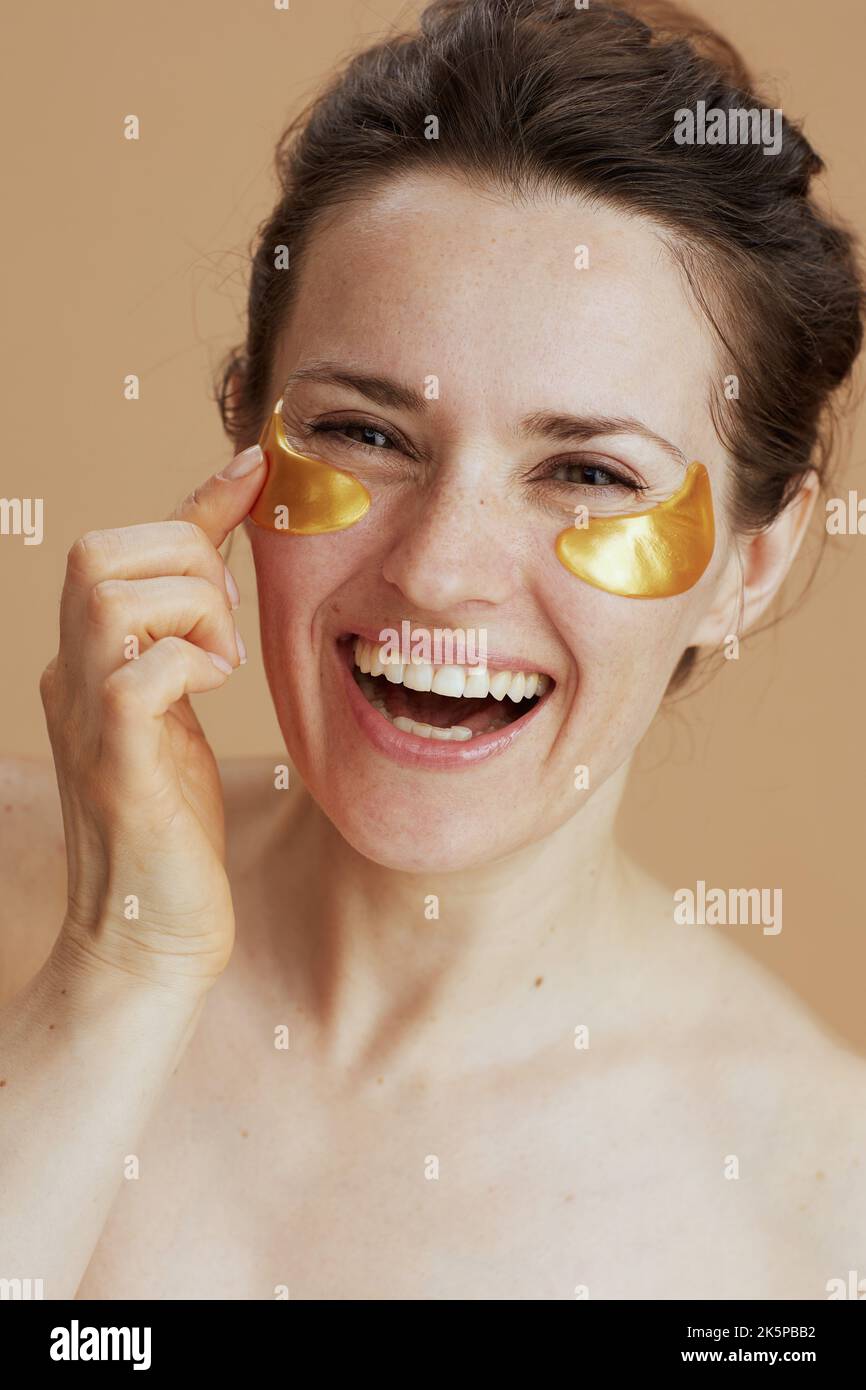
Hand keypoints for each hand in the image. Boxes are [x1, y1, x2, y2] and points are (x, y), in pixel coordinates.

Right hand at [40, 444, 266, 996]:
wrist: (147, 935)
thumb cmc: (174, 825)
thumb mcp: (186, 712)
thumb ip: (193, 638)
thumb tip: (227, 575)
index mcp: (87, 661)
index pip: (120, 549)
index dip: (192, 505)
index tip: (256, 470)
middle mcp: (69, 677)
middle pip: (101, 552)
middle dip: (186, 562)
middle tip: (228, 629)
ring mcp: (85, 717)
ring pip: (112, 593)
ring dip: (193, 610)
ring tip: (222, 666)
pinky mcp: (116, 761)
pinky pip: (140, 670)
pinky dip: (190, 663)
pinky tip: (213, 693)